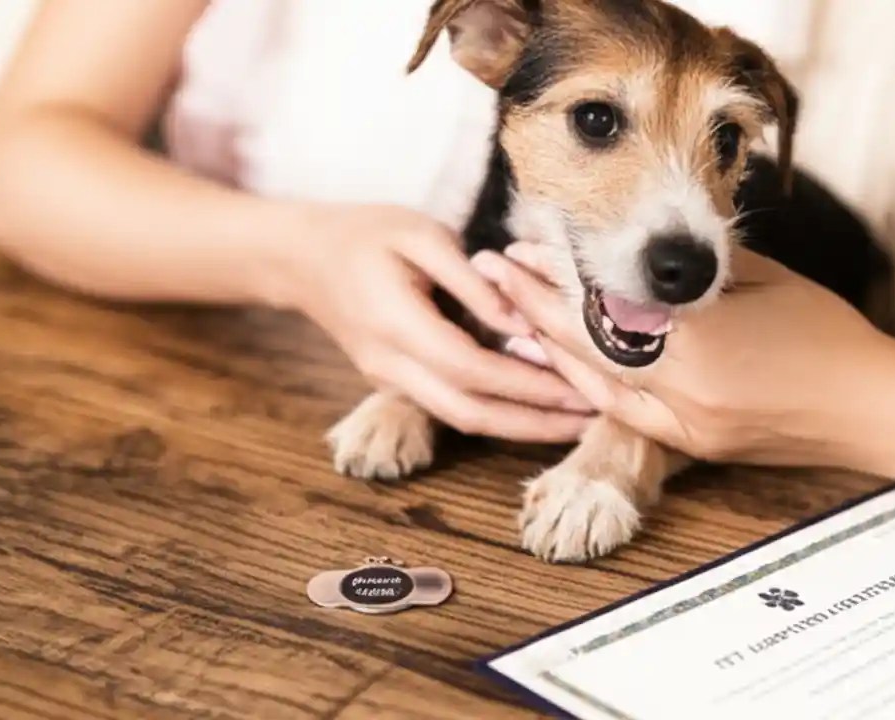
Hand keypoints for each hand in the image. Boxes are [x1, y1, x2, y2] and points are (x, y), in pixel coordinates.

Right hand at [274, 204, 592, 442]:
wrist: (301, 258)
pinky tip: (537, 405)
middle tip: (593, 418)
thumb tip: (524, 321)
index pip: (472, 368)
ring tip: (575, 420)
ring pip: (462, 417)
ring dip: (521, 426)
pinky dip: (498, 411)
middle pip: (472, 412)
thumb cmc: (364, 233)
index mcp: (396, 324)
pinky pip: (451, 406)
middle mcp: (391, 365)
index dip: (529, 383)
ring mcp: (390, 380)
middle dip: (535, 422)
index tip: (579, 385)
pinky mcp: (396, 383)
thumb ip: (473, 281)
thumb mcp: (421, 235)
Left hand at [474, 244, 894, 465]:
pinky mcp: (695, 447)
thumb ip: (696, 271)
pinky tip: (562, 365)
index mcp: (701, 339)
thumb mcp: (765, 282)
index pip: (604, 303)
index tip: (520, 248)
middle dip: (533, 307)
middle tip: (492, 273)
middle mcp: (684, 388)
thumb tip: (642, 253)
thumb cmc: (828, 333)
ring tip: (512, 318)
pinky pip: (625, 415)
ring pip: (596, 385)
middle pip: (586, 344)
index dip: (555, 276)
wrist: (872, 406)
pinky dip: (590, 388)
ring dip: (550, 349)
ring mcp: (687, 425)